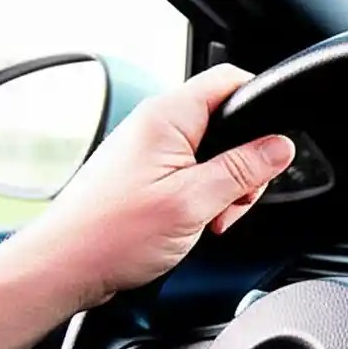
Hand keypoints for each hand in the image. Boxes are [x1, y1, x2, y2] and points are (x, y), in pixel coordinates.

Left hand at [10, 64, 294, 310]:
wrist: (67, 266)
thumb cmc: (112, 234)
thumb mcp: (195, 201)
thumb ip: (243, 171)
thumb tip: (280, 148)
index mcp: (168, 117)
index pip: (229, 82)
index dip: (260, 106)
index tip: (274, 147)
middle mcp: (158, 126)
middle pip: (229, 127)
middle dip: (244, 169)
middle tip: (232, 203)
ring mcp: (152, 152)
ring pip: (214, 158)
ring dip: (225, 192)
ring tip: (208, 221)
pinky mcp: (149, 176)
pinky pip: (194, 178)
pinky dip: (204, 202)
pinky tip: (195, 225)